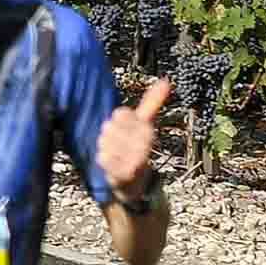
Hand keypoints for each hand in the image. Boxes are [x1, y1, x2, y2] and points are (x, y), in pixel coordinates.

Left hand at [98, 79, 171, 199]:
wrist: (138, 184)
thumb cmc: (137, 149)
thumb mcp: (145, 124)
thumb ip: (152, 103)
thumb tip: (165, 80)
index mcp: (148, 130)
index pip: (121, 112)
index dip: (118, 120)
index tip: (126, 127)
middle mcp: (143, 144)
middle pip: (109, 125)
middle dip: (110, 134)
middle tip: (119, 143)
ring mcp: (134, 160)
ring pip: (103, 140)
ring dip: (105, 146)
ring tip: (117, 153)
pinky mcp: (123, 174)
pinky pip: (101, 157)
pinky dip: (103, 159)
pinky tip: (112, 164)